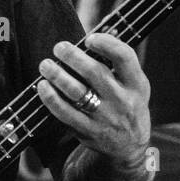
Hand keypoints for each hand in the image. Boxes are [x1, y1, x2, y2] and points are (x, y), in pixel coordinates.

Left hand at [35, 32, 151, 164]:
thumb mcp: (135, 86)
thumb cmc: (128, 106)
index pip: (125, 57)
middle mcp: (123, 100)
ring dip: (57, 75)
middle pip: (94, 72)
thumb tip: (99, 32)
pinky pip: (64, 112)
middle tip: (59, 47)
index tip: (90, 38)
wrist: (129, 148)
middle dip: (72, 56)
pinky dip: (50, 97)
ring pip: (76, 91)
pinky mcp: (87, 131)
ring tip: (46, 65)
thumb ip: (120, 64)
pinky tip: (42, 86)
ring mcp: (104, 117)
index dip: (107, 43)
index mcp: (137, 85)